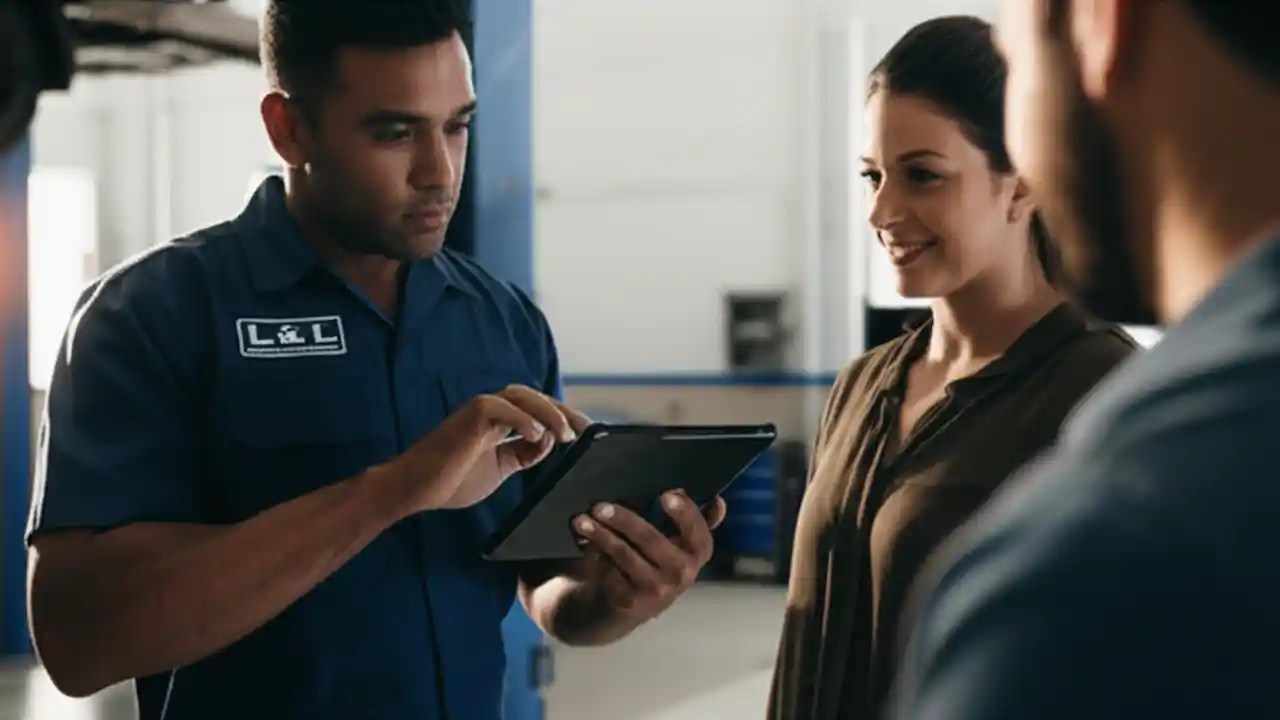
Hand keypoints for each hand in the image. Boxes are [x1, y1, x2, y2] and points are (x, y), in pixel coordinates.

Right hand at [383, 385, 591, 512]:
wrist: (415, 489)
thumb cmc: (450, 480)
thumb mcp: (500, 469)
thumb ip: (523, 455)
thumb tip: (548, 443)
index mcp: (500, 420)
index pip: (539, 411)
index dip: (563, 418)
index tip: (586, 435)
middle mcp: (492, 409)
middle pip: (537, 398)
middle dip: (564, 412)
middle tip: (585, 432)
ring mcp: (480, 410)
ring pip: (523, 397)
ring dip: (548, 413)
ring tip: (566, 435)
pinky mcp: (470, 416)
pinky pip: (502, 408)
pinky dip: (523, 419)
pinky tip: (537, 435)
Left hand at [573, 492, 727, 625]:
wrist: (627, 608)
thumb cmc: (654, 564)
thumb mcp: (677, 546)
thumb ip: (695, 522)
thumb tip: (720, 501)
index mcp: (696, 555)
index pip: (699, 533)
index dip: (685, 514)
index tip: (667, 494)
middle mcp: (680, 574)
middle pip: (651, 539)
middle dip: (624, 520)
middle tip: (600, 506)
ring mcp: (655, 590)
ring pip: (623, 554)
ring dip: (599, 535)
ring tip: (580, 520)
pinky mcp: (629, 601)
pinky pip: (608, 569)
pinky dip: (593, 552)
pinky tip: (581, 540)